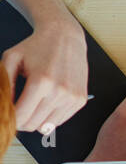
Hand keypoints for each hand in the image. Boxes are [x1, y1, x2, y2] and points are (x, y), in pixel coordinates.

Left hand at [1, 17, 86, 131]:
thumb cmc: (38, 46)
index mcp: (41, 82)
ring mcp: (72, 98)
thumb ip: (4, 83)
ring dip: (37, 120)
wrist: (65, 37)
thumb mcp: (12, 59)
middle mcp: (60, 92)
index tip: (8, 115)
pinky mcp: (80, 100)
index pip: (22, 116)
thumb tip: (4, 106)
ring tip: (32, 105)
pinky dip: (50, 116)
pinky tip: (46, 102)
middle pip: (34, 124)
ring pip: (47, 126)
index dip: (11, 119)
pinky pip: (60, 120)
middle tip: (18, 111)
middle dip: (22, 121)